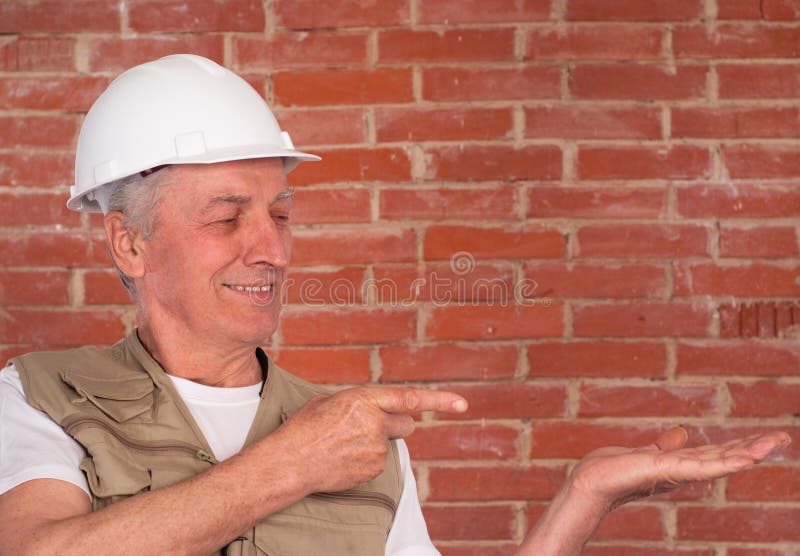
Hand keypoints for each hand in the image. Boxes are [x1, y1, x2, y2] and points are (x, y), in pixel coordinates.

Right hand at [270, 386, 467, 493]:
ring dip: (374, 443)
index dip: (439, 401)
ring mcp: (375, 449)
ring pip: (389, 444)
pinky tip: (344, 458)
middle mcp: (374, 423)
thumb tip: (375, 408)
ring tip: (343, 444)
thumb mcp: (330, 402)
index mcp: (363, 399)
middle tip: (370, 427)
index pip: (409, 399)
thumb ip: (360, 403)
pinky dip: (365, 460)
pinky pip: (378, 461)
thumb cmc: (304, 428)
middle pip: (406, 424)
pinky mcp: (373, 469)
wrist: (290, 462)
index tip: (462, 404)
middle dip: (395, 425)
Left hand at [568, 427, 791, 512]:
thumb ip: (665, 445)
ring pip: (721, 461)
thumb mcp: (645, 452)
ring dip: (749, 452)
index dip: (740, 446)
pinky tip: (747, 457)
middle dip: (754, 448)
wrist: (592, 482)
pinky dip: (726, 462)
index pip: (715, 454)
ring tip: (775, 442)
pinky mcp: (669, 470)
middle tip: (783, 437)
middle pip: (725, 457)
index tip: (764, 438)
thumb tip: (682, 432)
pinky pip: (704, 466)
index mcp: (679, 464)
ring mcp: (679, 472)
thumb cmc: (612, 470)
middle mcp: (683, 471)